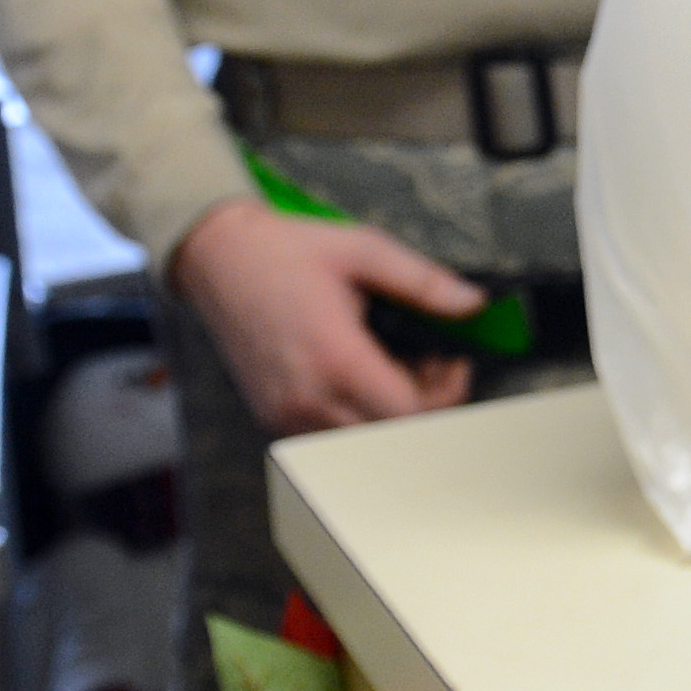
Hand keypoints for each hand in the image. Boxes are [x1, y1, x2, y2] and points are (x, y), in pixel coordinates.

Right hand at [169, 199, 482, 430]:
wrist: (216, 258)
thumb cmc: (286, 251)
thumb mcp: (363, 250)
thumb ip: (423, 283)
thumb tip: (473, 304)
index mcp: (334, 357)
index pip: (407, 413)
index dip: (444, 394)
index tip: (454, 362)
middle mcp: (306, 397)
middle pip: (388, 435)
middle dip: (423, 404)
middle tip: (431, 362)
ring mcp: (284, 413)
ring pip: (358, 441)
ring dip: (389, 413)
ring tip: (396, 367)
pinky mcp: (271, 416)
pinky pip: (327, 436)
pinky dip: (356, 416)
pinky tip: (361, 376)